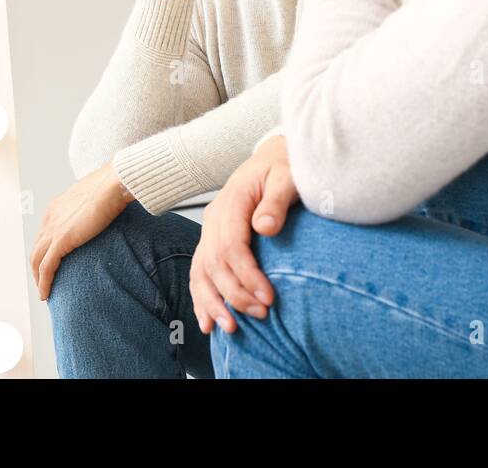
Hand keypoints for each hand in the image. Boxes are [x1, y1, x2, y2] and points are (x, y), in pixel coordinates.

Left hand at [31, 163, 133, 300]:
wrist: (114, 184)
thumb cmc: (113, 186)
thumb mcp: (97, 196)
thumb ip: (94, 206)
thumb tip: (105, 211)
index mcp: (57, 207)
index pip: (45, 234)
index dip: (46, 250)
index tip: (52, 263)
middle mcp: (51, 218)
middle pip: (37, 248)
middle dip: (38, 267)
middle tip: (45, 282)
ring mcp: (54, 229)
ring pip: (37, 260)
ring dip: (39, 278)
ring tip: (45, 293)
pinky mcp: (62, 240)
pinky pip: (47, 267)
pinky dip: (44, 283)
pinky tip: (46, 294)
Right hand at [190, 133, 299, 334]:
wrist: (274, 158)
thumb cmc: (285, 167)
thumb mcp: (288, 176)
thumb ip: (277, 200)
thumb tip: (266, 227)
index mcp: (233, 201)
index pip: (231, 246)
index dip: (247, 275)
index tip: (268, 297)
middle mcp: (214, 217)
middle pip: (215, 263)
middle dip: (235, 294)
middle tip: (262, 315)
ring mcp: (210, 230)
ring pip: (201, 272)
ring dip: (213, 303)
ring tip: (230, 328)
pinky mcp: (212, 240)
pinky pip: (199, 272)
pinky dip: (201, 298)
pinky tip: (207, 322)